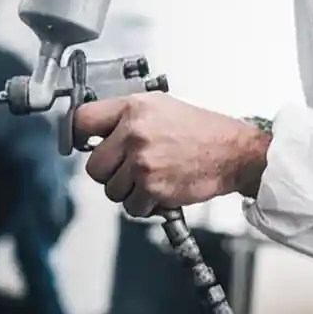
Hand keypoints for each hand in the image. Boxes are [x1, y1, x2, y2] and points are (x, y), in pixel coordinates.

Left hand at [74, 94, 268, 216]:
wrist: (234, 152)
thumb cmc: (200, 130)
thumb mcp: (160, 107)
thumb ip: (125, 117)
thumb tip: (95, 131)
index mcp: (133, 108)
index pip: (83, 120)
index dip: (78, 135)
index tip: (82, 143)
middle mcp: (134, 133)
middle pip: (93, 165)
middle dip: (109, 172)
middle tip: (128, 169)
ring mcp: (142, 161)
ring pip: (110, 189)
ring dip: (127, 191)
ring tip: (150, 178)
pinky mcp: (152, 187)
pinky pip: (130, 206)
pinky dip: (143, 205)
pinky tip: (159, 189)